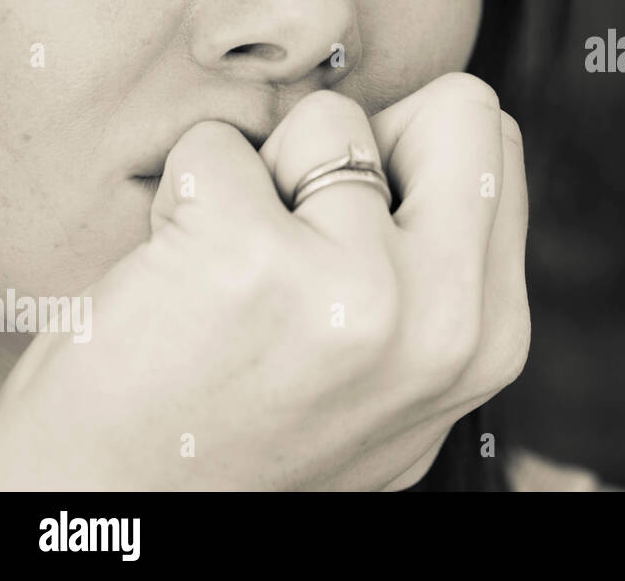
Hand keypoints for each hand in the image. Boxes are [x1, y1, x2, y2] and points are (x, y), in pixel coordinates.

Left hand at [0, 73, 528, 489]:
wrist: (127, 517)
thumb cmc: (249, 440)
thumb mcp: (397, 386)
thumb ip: (439, 280)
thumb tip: (442, 156)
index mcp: (491, 338)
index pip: (497, 150)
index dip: (418, 162)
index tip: (355, 222)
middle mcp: (446, 318)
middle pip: (459, 107)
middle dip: (377, 138)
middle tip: (307, 214)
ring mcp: (356, 291)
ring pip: (327, 117)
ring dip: (265, 172)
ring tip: (232, 263)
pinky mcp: (248, 263)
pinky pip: (215, 145)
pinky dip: (182, 191)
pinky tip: (174, 272)